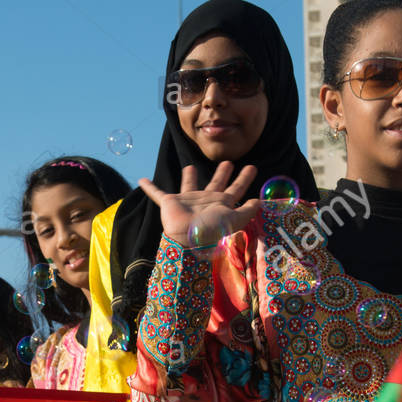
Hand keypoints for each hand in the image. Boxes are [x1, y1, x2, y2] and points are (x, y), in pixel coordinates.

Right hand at [137, 162, 260, 246]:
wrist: (187, 239)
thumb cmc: (211, 230)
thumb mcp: (234, 219)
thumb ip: (247, 210)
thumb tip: (259, 200)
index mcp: (221, 204)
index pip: (236, 188)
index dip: (245, 178)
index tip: (252, 167)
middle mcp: (205, 200)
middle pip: (216, 183)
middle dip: (222, 173)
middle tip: (227, 162)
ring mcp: (187, 201)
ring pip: (189, 184)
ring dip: (189, 177)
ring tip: (190, 166)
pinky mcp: (169, 203)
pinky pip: (157, 193)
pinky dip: (150, 188)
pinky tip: (142, 180)